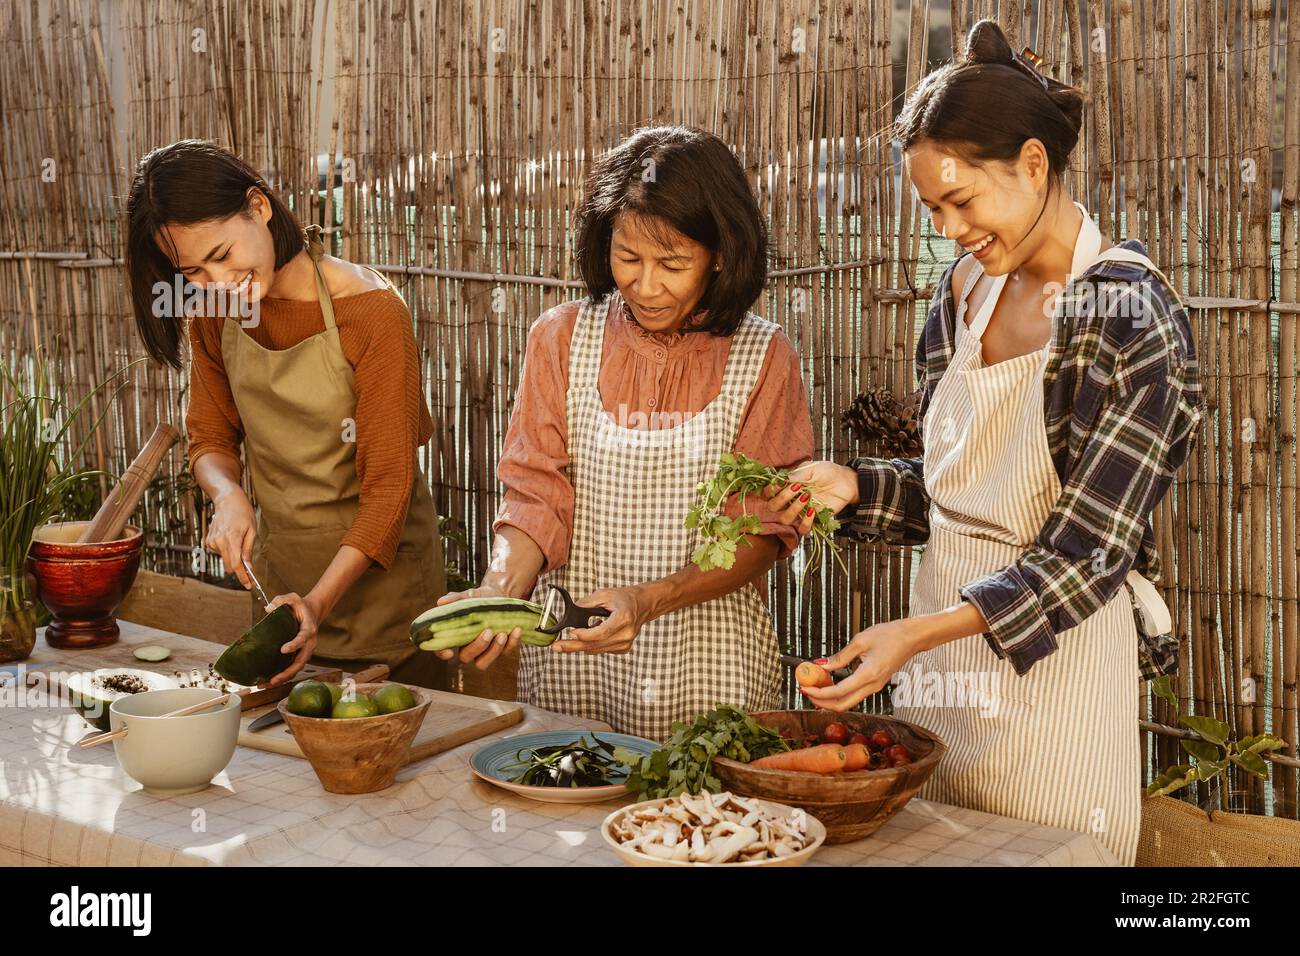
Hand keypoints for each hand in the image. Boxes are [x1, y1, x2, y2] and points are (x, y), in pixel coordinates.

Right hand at [206, 488, 256, 588]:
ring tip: (238, 540)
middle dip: (240, 570)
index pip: (236, 564)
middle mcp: (219, 541)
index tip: (249, 585)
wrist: (227, 500)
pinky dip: (227, 550)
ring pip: (226, 559)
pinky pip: (220, 553)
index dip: (243, 576)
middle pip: (230, 565)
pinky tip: (229, 537)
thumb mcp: (251, 531)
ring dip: (233, 557)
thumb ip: (248, 551)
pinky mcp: (208, 541)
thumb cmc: (243, 513)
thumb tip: (249, 568)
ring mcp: (212, 541)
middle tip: (250, 574)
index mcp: (232, 539)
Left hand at [265, 591, 319, 685]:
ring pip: (297, 668)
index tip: (283, 650)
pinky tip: (268, 681)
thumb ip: (281, 600)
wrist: (313, 611)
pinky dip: (282, 676)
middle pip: (301, 661)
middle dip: (287, 672)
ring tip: (266, 684)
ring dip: (283, 678)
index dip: (294, 644)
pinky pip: (292, 668)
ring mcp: (305, 651)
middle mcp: (309, 643)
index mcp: (309, 629)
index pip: (303, 638)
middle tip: (273, 679)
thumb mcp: (293, 597)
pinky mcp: (299, 655)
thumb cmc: (301, 605)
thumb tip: (268, 609)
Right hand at [431, 583, 521, 669]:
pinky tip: (517, 630)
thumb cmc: (479, 598)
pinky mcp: (500, 651)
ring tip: (502, 634)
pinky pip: (505, 653)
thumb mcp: (468, 596)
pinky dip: (512, 643)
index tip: (449, 652)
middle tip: (488, 631)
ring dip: (494, 651)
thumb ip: (455, 599)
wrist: (501, 596)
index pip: (440, 649)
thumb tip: (441, 602)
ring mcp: (483, 651)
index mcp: (454, 636)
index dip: (441, 653)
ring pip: (483, 663)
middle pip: (465, 658)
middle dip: (477, 647)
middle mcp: (467, 647)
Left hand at [552, 586, 651, 654]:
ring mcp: (625, 643)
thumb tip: (570, 612)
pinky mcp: (623, 648)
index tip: (571, 633)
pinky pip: (602, 650)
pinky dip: (592, 644)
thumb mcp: (604, 594)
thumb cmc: (624, 598)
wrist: (642, 605)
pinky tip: (589, 635)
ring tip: (569, 637)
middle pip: (596, 645)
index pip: (602, 633)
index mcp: (624, 618)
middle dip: (573, 646)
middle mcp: (626, 634)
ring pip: (597, 649)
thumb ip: (586, 603)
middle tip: (556, 647)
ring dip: (580, 645)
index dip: (585, 635)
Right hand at [761, 460, 857, 537]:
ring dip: (793, 509)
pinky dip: (806, 521)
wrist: (845, 481)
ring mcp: (800, 511)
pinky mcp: (813, 519)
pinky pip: (803, 528)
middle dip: (780, 499)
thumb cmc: (826, 472)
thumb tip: (783, 481)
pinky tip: (813, 510)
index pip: (767, 493)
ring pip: (785, 519)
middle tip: (795, 489)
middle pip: (772, 507)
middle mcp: (790, 500)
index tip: (779, 484)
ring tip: (806, 497)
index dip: (769, 490)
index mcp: (786, 487)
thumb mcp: (811, 468)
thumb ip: (796, 475)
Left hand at [801, 617, 923, 711]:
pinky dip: (840, 694)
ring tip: (815, 688)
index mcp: (868, 674)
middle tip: (806, 692)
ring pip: (849, 702)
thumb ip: (840, 656)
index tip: (805, 688)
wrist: (911, 638)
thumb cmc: (889, 635)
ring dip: (830, 699)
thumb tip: (821, 665)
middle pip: (843, 705)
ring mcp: (876, 688)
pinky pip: (855, 695)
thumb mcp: (860, 641)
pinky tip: (829, 684)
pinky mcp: (876, 685)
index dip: (819, 693)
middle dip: (822, 702)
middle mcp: (873, 686)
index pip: (838, 692)